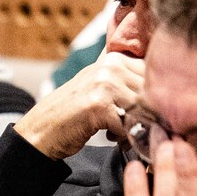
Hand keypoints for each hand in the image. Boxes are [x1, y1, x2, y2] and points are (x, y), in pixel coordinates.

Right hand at [15, 53, 143, 159]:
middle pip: (152, 93)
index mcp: (114, 59)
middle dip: (145, 115)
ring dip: (135, 126)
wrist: (39, 132)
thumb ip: (122, 74)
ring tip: (119, 131)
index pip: (155, 77)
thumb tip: (157, 70)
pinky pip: (128, 124)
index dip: (153, 98)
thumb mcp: (96, 84)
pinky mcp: (99, 105)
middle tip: (128, 125)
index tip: (136, 112)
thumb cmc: (72, 112)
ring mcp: (104, 84)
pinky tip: (110, 136)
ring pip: (143, 109)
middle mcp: (111, 67)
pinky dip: (123, 136)